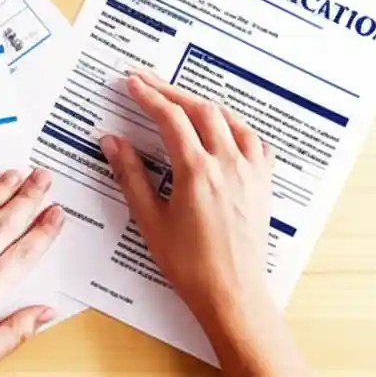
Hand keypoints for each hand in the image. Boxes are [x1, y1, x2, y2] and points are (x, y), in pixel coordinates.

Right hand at [99, 72, 273, 321]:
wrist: (232, 293)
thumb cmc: (189, 265)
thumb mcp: (151, 220)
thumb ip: (131, 176)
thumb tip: (112, 142)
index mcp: (197, 171)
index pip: (170, 118)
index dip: (149, 96)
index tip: (132, 83)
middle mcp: (228, 163)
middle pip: (200, 110)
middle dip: (171, 92)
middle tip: (148, 83)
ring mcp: (251, 171)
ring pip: (229, 119)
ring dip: (203, 104)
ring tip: (181, 101)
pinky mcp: (263, 182)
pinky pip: (253, 140)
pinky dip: (235, 126)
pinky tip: (223, 129)